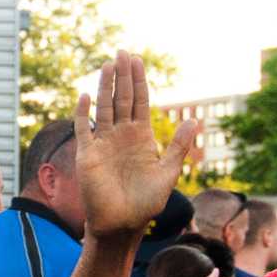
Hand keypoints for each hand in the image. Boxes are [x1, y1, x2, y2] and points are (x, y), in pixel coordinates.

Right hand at [74, 51, 198, 238]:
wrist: (122, 224)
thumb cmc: (146, 204)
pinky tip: (84, 95)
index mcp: (142, 138)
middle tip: (123, 51)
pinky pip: (83, 129)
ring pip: (104, 107)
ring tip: (108, 64)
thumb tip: (194, 120)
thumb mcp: (168, 173)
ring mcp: (103, 143)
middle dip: (123, 76)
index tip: (138, 59)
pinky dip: (82, 113)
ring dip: (105, 86)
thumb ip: (178, 147)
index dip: (139, 81)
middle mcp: (122, 136)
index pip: (140, 102)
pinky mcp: (88, 154)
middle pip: (122, 98)